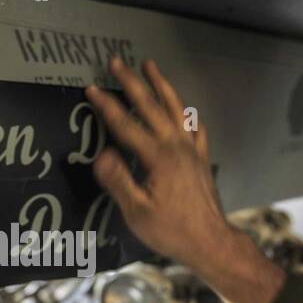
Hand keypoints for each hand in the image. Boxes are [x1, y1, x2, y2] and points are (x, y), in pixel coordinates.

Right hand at [87, 56, 285, 302]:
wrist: (210, 241)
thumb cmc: (171, 230)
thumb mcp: (137, 212)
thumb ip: (118, 181)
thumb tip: (101, 155)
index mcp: (157, 157)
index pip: (126, 125)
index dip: (107, 106)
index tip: (91, 88)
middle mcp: (176, 146)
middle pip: (151, 106)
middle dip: (132, 82)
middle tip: (117, 60)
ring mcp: (192, 150)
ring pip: (175, 108)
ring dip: (161, 85)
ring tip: (150, 65)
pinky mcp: (201, 158)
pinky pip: (194, 127)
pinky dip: (187, 113)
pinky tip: (185, 110)